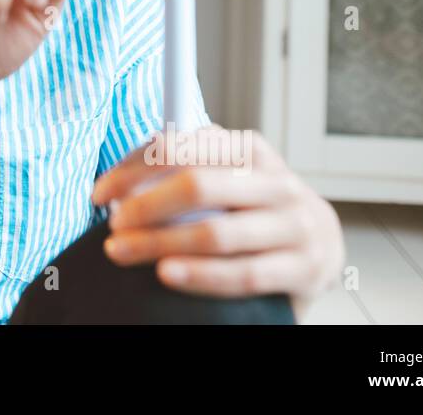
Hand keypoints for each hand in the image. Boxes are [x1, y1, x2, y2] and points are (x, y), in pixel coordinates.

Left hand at [90, 125, 345, 309]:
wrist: (320, 247)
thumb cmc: (256, 210)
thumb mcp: (228, 177)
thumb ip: (188, 168)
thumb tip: (120, 184)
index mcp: (250, 151)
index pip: (183, 147)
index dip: (134, 168)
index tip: (101, 192)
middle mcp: (277, 182)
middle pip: (198, 185)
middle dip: (145, 206)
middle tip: (113, 225)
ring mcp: (295, 225)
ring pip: (217, 232)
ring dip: (160, 243)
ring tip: (123, 251)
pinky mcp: (306, 268)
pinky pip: (244, 273)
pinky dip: (200, 275)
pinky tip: (166, 274)